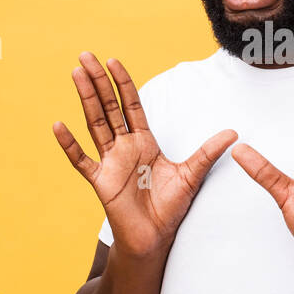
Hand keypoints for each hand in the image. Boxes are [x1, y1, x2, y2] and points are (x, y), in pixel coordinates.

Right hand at [53, 53, 236, 258]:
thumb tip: (234, 132)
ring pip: (95, 124)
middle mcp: (124, 147)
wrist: (155, 238)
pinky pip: (82, 160)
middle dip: (99, 81)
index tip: (113, 61)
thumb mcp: (192, 174)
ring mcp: (110, 162)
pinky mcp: (101, 182)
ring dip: (85, 99)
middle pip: (109, 107)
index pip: (131, 104)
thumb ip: (209, 152)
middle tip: (86, 56)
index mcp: (144, 141)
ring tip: (76, 74)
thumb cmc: (170, 207)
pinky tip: (59, 125)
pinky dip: (70, 145)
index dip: (122, 83)